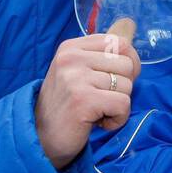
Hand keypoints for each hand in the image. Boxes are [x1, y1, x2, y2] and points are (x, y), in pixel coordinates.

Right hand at [35, 19, 141, 169]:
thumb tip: (131, 32)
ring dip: (117, 106)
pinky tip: (97, 123)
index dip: (128, 65)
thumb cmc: (66, 106)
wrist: (40, 139)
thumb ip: (102, 56)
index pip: (120, 42)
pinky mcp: (83, 100)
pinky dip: (117, 120)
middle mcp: (72, 58)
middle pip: (128, 65)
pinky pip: (123, 105)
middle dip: (122, 88)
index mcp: (71, 47)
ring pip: (127, 87)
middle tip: (100, 100)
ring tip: (95, 112)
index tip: (113, 82)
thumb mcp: (78, 72)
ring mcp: (75, 78)